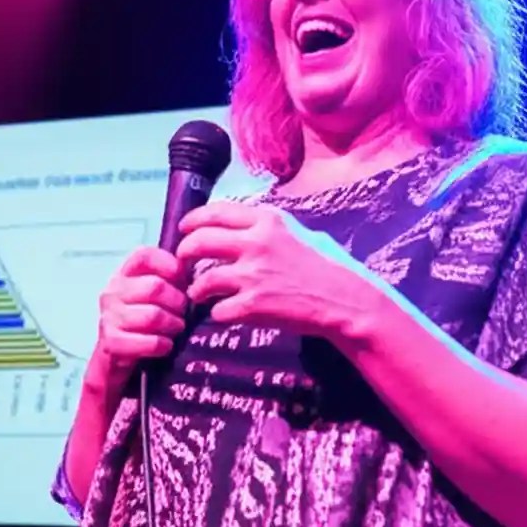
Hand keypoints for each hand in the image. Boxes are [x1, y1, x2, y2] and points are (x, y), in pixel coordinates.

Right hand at [89, 246, 187, 388]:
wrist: (119, 352)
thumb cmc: (145, 316)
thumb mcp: (155, 292)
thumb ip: (172, 277)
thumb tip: (200, 273)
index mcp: (125, 273)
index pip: (144, 256)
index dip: (169, 264)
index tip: (182, 278)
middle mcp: (112, 290)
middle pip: (155, 287)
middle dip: (178, 302)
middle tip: (183, 311)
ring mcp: (108, 316)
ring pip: (153, 316)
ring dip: (173, 324)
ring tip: (177, 327)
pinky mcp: (111, 342)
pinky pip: (149, 342)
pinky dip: (163, 345)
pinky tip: (166, 344)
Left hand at [175, 201, 393, 350]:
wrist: (344, 299)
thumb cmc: (326, 266)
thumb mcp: (298, 232)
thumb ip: (268, 228)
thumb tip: (240, 226)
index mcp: (267, 221)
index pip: (216, 212)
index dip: (193, 220)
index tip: (184, 228)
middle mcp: (256, 243)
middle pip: (200, 242)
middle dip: (184, 252)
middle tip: (183, 261)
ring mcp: (253, 275)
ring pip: (203, 280)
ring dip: (196, 289)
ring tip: (199, 293)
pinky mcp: (253, 305)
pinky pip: (218, 310)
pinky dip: (218, 313)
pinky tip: (225, 313)